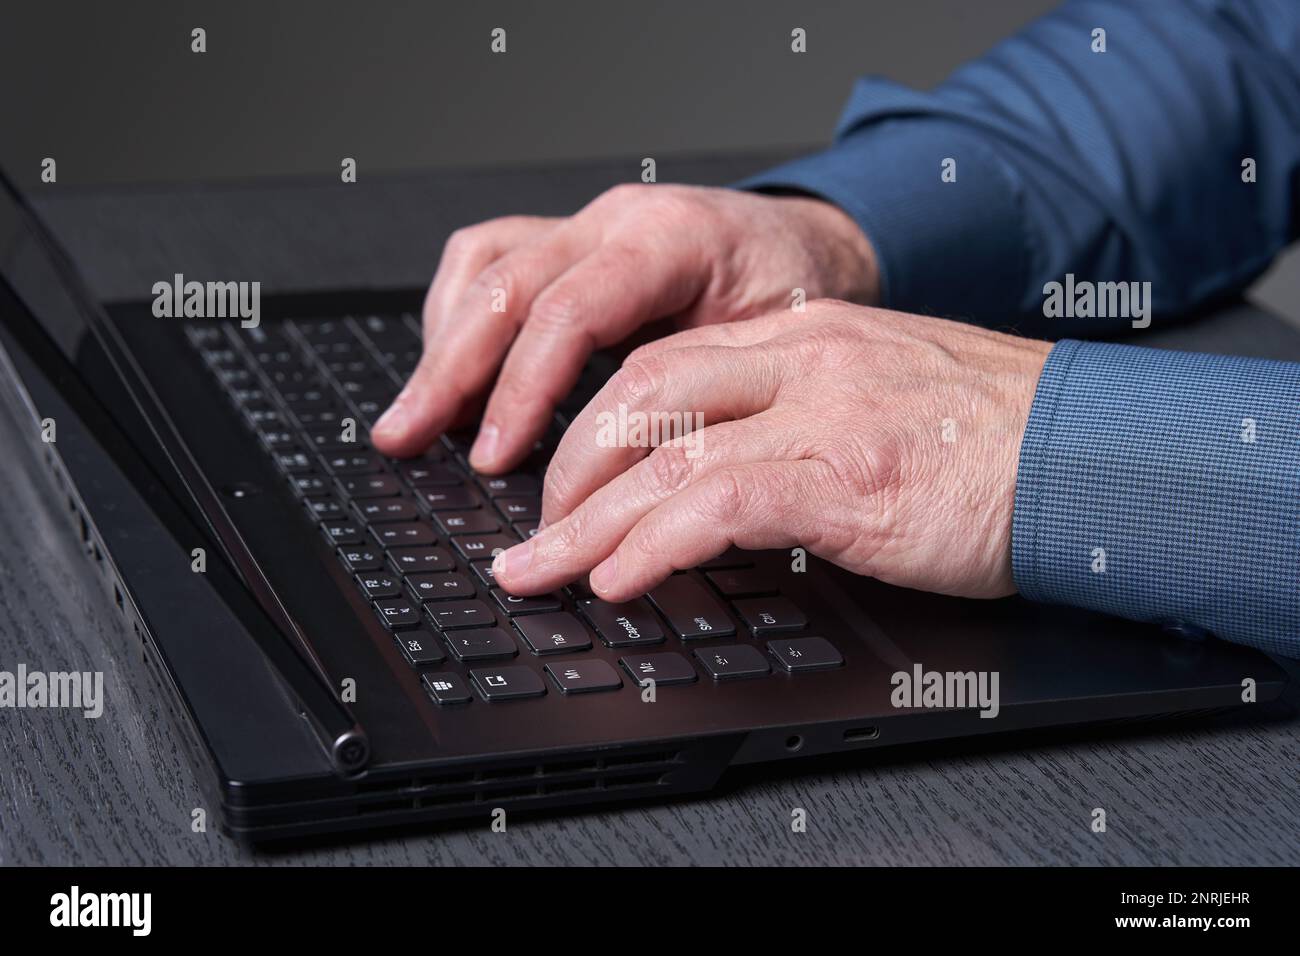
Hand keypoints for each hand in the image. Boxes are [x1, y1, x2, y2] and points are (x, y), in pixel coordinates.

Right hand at [369, 184, 878, 469]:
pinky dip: (459, 317)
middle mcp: (619, 221)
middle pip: (506, 284)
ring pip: (485, 264)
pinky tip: (451, 370)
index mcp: (672, 239)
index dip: (523, 387)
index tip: (495, 456)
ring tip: (417, 418)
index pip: (571, 308)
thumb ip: (706, 392)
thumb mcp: (778, 344)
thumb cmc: (798, 295)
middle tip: (412, 438)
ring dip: (442, 344)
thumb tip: (643, 487)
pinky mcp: (572, 242)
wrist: (808, 245)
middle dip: (451, 370)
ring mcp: (589, 226)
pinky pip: (491, 260)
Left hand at [492, 300, 1051, 600]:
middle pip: (640, 399)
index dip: (593, 425)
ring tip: (540, 571)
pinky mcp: (848, 479)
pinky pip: (719, 503)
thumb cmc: (993, 437)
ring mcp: (824, 416)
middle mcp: (803, 364)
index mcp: (804, 339)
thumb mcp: (880, 396)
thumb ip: (797, 416)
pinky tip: (619, 577)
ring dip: (585, 521)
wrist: (1089, 451)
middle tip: (528, 532)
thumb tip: (715, 476)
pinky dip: (654, 543)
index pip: (664, 366)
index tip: (560, 478)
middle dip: (567, 470)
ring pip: (664, 455)